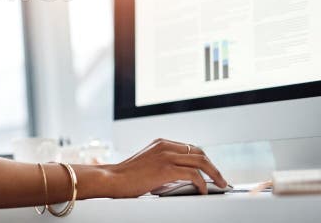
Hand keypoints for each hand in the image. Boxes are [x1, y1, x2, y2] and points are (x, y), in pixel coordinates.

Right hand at [105, 138, 227, 196]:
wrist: (113, 179)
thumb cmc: (127, 176)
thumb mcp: (148, 164)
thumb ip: (164, 164)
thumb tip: (183, 177)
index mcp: (161, 143)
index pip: (191, 148)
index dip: (204, 160)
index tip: (211, 170)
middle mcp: (165, 146)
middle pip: (199, 152)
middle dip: (213, 166)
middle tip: (220, 179)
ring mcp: (166, 156)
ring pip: (201, 161)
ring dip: (214, 174)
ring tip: (219, 184)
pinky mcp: (166, 169)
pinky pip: (193, 174)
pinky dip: (202, 183)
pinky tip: (202, 190)